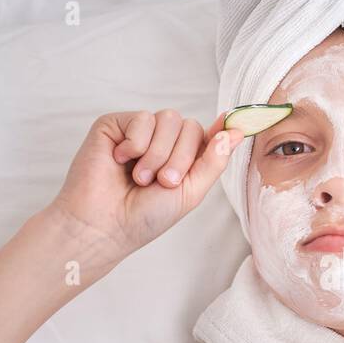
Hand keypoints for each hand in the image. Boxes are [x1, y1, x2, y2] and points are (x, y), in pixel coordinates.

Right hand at [45, 109, 243, 267]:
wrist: (104, 224)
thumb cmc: (144, 216)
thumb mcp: (190, 192)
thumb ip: (213, 161)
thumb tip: (235, 131)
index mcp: (183, 158)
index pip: (209, 135)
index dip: (221, 131)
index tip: (239, 125)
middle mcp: (163, 142)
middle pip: (191, 126)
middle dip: (180, 159)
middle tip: (161, 183)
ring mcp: (139, 132)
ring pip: (169, 119)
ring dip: (159, 154)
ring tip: (141, 177)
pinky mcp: (115, 124)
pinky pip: (142, 118)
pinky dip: (136, 144)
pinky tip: (120, 161)